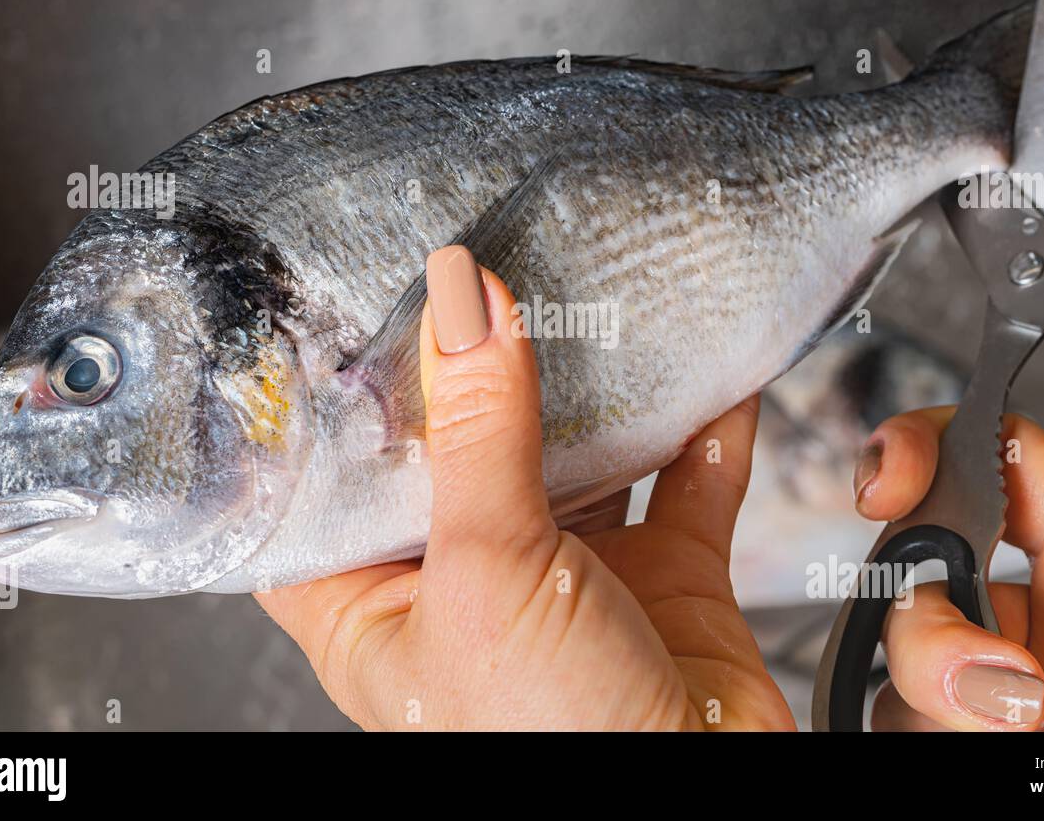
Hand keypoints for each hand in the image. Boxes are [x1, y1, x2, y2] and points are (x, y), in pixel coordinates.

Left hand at [255, 246, 792, 730]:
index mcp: (376, 603)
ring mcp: (569, 577)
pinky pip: (685, 483)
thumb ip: (476, 431)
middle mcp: (467, 582)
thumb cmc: (551, 744)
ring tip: (595, 299)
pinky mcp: (661, 578)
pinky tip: (712, 371)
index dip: (336, 401)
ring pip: (577, 457)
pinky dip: (705, 430)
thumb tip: (462, 301)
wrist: (707, 811)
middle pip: (461, 450)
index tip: (353, 304)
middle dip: (482, 371)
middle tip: (489, 276)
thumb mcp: (486, 573)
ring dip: (598, 392)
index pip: (331, 483)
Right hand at [853, 289, 1043, 730]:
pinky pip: (911, 723)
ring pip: (907, 659)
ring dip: (941, 689)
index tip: (889, 482)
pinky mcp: (990, 745)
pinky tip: (1023, 747)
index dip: (922, 453)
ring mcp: (1022, 702)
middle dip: (927, 608)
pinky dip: (940, 728)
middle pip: (924, 568)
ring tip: (1033, 730)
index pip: (989, 462)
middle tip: (997, 668)